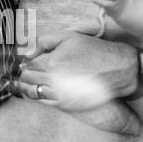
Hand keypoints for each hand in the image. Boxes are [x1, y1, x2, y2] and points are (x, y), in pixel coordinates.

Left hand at [15, 33, 138, 110]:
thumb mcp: (69, 36)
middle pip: (28, 79)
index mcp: (51, 62)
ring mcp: (60, 95)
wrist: (117, 68)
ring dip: (28, 87)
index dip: (26, 64)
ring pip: (33, 93)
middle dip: (25, 75)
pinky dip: (38, 97)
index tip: (27, 63)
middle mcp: (53, 81)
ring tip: (30, 82)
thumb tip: (28, 54)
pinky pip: (44, 103)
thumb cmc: (93, 50)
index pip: (28, 66)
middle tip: (27, 72)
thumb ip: (44, 41)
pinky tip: (41, 91)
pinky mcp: (66, 105)